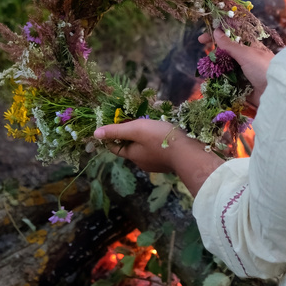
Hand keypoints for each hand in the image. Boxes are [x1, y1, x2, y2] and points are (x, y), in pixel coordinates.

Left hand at [92, 118, 222, 195]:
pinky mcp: (168, 162)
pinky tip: (164, 136)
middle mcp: (142, 162)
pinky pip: (158, 151)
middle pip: (130, 148)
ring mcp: (156, 164)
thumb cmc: (160, 138)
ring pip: (145, 150)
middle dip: (130, 136)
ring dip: (145, 139)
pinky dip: (157, 144)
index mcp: (132, 155)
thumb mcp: (136, 129)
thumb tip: (96, 133)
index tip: (110, 125)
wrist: (189, 153)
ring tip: (151, 126)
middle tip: (135, 121)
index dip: (110, 137)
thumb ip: (117, 130)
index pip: (115, 147)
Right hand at [199, 28, 274, 107]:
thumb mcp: (245, 54)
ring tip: (205, 73)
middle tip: (202, 60)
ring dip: (215, 71)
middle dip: (213, 56)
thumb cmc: (263, 68)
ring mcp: (244, 73)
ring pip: (225, 69)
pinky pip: (228, 83)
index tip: (202, 39)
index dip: (216, 37)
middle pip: (226, 54)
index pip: (230, 37)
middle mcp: (246, 59)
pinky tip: (211, 84)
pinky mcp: (242, 87)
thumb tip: (216, 31)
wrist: (276, 91)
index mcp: (249, 47)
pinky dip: (220, 83)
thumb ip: (229, 45)